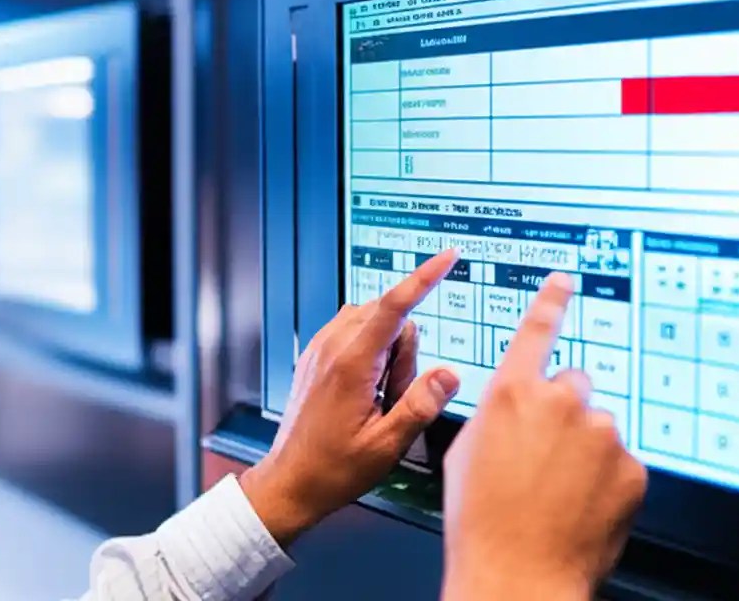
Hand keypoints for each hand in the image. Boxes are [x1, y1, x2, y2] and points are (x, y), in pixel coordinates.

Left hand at [240, 250, 462, 546]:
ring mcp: (320, 349)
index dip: (424, 278)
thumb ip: (420, 404)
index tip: (446, 258)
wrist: (290, 481)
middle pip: (389, 318)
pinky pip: (354, 335)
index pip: (394, 306)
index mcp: (350, 364)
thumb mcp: (387, 445)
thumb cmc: (333, 468)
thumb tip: (448, 374)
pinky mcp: (315, 357)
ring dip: (387, 354)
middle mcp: (331, 347)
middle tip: (394, 397)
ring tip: (378, 401)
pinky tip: (366, 394)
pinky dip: (370, 356)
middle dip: (405, 351)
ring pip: (373, 324)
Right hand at [441, 272, 647, 600]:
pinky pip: (621, 461)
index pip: (537, 331)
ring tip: (560, 489)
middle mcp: (560, 403)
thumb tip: (514, 409)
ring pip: (598, 426)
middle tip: (546, 453)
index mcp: (511, 393)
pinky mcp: (631, 466)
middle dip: (565, 410)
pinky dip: (606, 479)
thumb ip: (496, 415)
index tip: (565, 281)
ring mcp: (601, 433)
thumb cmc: (481, 519)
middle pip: (575, 384)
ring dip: (585, 449)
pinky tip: (581, 504)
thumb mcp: (466, 452)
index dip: (552, 302)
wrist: (517, 572)